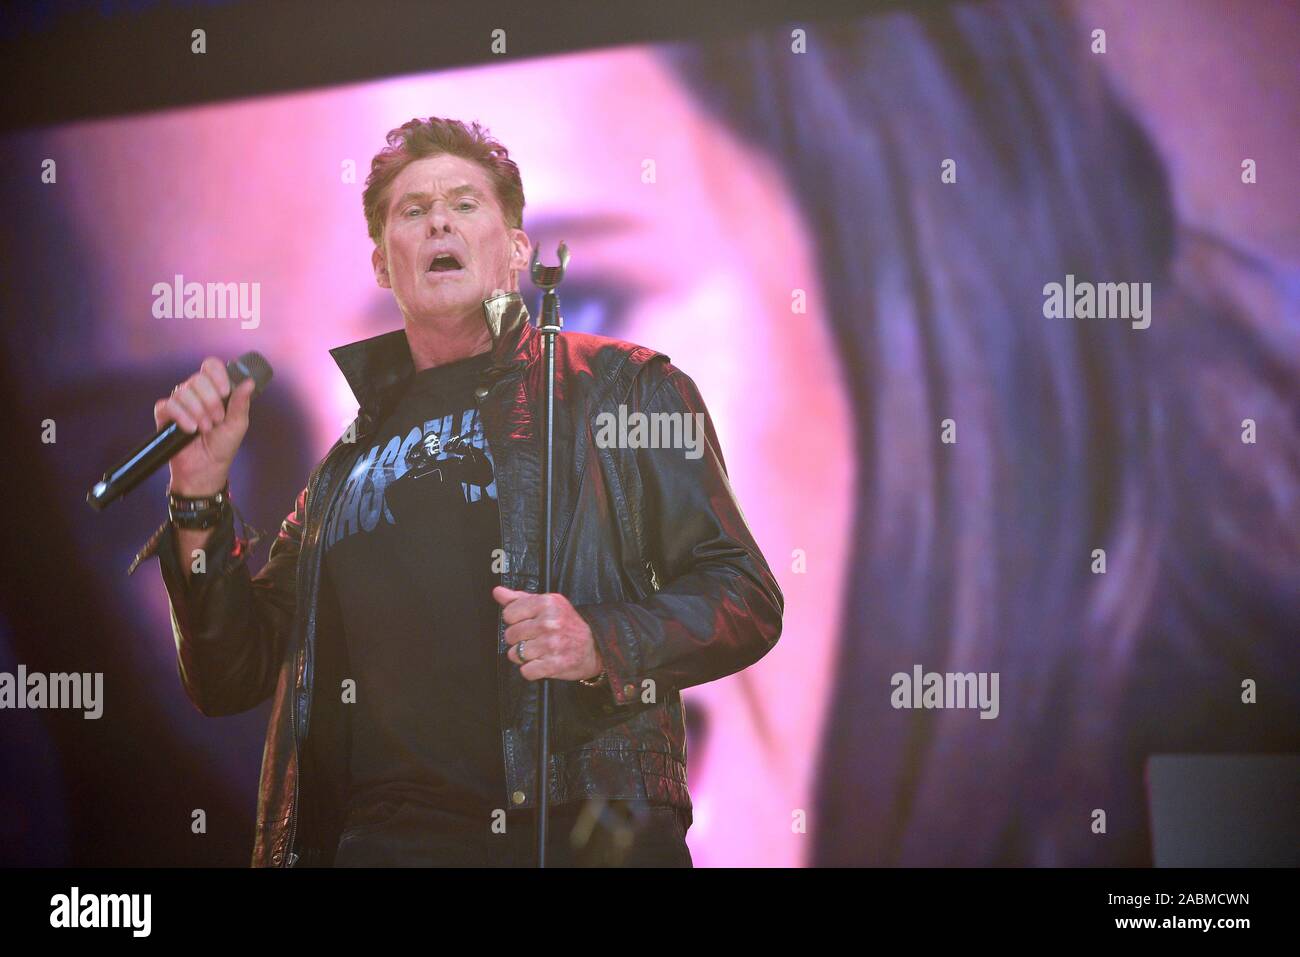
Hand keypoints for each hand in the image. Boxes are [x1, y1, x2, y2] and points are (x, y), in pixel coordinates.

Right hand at [153, 356, 255, 494]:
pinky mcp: (165, 415)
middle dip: (210, 401)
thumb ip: (241, 403)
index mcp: (214, 390)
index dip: (217, 375)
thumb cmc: (222, 446)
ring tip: (205, 428)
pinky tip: (191, 429)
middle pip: (197, 379)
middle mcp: (195, 393)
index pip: (211, 366)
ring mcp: (179, 403)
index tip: (225, 392)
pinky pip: (168, 405)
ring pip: (183, 391)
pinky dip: (182, 417)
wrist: (206, 469)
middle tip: (217, 420)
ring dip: (198, 412)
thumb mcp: (237, 424)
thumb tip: (249, 382)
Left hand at [493, 586, 603, 681]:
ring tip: (538, 650)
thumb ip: (520, 598)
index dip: (515, 620)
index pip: (509, 613)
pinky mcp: (554, 665)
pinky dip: (531, 670)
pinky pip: (526, 671)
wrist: (594, 646)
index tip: (527, 622)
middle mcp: (549, 622)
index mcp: (547, 603)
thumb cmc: (567, 624)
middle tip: (534, 638)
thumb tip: (498, 592)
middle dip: (519, 639)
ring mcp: (552, 644)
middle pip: (510, 635)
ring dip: (524, 656)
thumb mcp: (547, 604)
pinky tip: (541, 662)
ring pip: (515, 654)